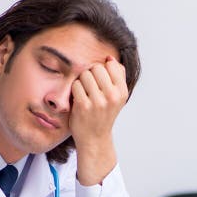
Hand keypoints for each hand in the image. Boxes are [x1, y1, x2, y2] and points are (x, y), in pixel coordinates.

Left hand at [70, 57, 127, 185]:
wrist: (94, 138)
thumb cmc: (103, 114)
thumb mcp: (117, 96)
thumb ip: (117, 76)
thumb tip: (109, 58)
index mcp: (122, 92)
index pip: (110, 64)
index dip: (102, 70)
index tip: (101, 81)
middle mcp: (112, 96)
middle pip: (96, 67)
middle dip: (90, 75)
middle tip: (90, 88)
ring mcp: (98, 102)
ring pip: (84, 75)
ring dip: (81, 82)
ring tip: (85, 93)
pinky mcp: (84, 106)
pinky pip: (76, 85)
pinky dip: (74, 91)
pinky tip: (78, 99)